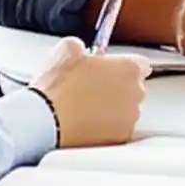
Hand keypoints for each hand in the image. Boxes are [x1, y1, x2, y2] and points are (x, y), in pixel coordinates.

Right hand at [31, 37, 151, 147]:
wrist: (44, 122)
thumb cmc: (56, 88)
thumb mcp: (66, 50)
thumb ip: (81, 46)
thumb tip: (79, 50)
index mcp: (129, 69)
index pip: (140, 64)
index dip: (121, 66)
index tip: (110, 70)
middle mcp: (135, 93)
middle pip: (133, 88)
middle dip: (116, 88)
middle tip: (90, 89)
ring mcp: (130, 118)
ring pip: (125, 111)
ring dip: (111, 109)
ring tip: (83, 109)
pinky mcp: (120, 139)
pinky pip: (116, 130)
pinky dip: (105, 128)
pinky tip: (84, 124)